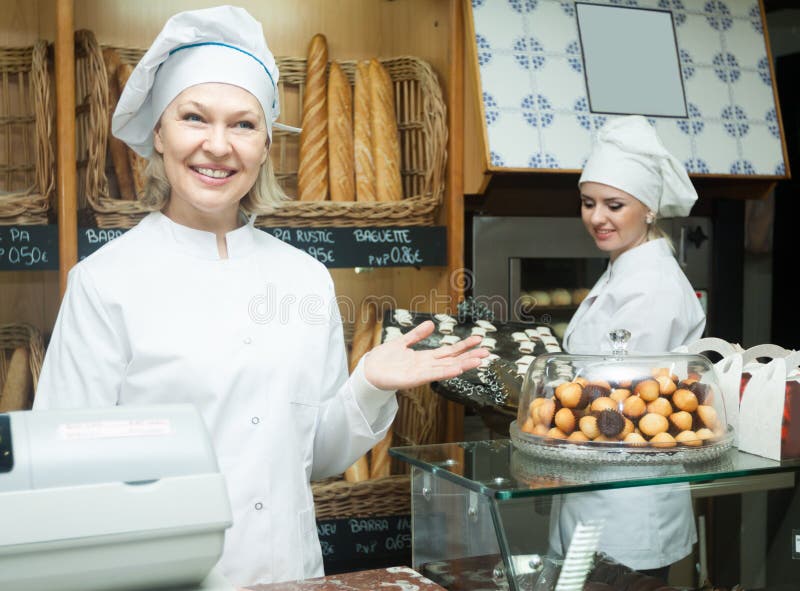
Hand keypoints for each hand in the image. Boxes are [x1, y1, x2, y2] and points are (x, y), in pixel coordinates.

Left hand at [363, 320, 489, 390]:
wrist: (369, 371)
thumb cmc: (384, 360)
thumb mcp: (402, 342)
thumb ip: (417, 335)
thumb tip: (431, 324)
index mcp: (425, 357)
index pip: (449, 351)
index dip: (464, 346)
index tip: (478, 340)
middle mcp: (426, 366)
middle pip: (452, 360)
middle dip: (470, 357)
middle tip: (487, 352)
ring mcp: (421, 373)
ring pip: (446, 368)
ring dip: (463, 365)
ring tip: (478, 361)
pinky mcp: (413, 379)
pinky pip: (432, 375)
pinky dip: (445, 372)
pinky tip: (457, 368)